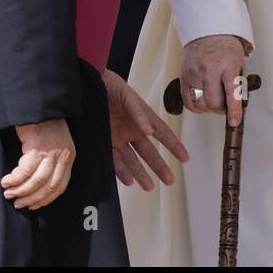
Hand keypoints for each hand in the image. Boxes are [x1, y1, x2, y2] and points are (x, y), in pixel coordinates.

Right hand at [3, 119, 75, 209]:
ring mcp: (51, 153)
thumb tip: (38, 185)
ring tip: (9, 193)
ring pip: (36, 182)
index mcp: (69, 157)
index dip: (46, 199)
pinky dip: (14, 180)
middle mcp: (62, 157)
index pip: (61, 186)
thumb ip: (53, 163)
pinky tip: (6, 181)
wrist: (40, 108)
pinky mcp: (37, 149)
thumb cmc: (45, 126)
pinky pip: (24, 171)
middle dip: (32, 199)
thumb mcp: (57, 145)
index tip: (34, 206)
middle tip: (18, 204)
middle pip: (49, 187)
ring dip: (21, 191)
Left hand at [103, 69, 189, 189]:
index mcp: (144, 118)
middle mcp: (133, 130)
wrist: (87, 86)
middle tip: (170, 180)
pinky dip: (121, 171)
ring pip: (133, 160)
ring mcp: (119, 138)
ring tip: (149, 187)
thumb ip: (139, 113)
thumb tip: (150, 131)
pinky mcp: (105, 142)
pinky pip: (114, 160)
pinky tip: (129, 181)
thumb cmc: (111, 87)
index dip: (174, 146)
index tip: (185, 158)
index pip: (163, 134)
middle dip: (160, 166)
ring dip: (141, 173)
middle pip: (149, 152)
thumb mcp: (128, 97)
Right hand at [180, 34, 247, 126]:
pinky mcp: (184, 76)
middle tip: (226, 108)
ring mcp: (194, 73)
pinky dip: (197, 107)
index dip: (233, 110)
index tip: (234, 121)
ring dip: (209, 108)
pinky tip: (203, 103)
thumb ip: (239, 86)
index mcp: (228, 65)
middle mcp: (209, 69)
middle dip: (221, 110)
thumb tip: (239, 109)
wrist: (209, 33)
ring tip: (215, 100)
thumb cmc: (227, 49)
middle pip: (213, 102)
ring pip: (200, 104)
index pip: (231, 92)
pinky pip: (188, 101)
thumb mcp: (240, 64)